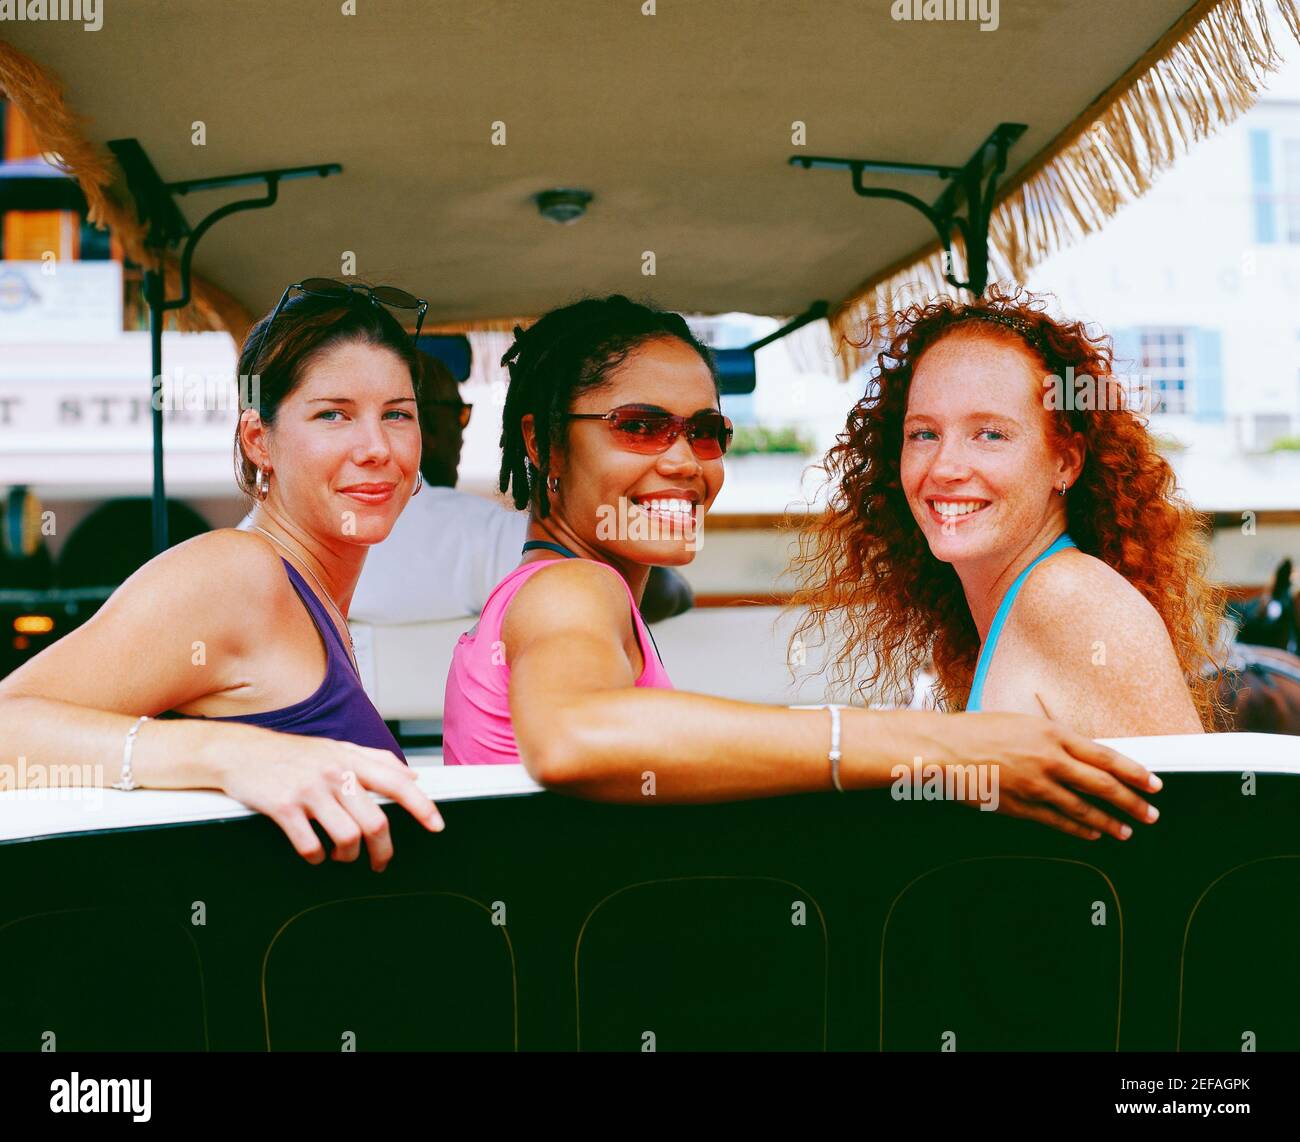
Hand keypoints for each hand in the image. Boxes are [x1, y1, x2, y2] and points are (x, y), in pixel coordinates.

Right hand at [215, 730, 443, 869]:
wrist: (240, 751)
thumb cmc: (292, 753)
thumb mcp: (337, 747)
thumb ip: (376, 760)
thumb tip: (412, 776)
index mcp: (352, 759)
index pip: (398, 784)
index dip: (422, 807)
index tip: (437, 825)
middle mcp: (335, 773)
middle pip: (375, 823)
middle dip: (382, 851)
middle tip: (379, 862)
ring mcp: (309, 790)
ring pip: (347, 838)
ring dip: (348, 856)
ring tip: (342, 855)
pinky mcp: (284, 807)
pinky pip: (310, 845)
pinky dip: (317, 857)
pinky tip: (316, 853)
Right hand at [940, 712, 1160, 839]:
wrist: (944, 749)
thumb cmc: (978, 731)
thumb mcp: (1023, 724)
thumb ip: (1055, 740)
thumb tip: (1084, 758)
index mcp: (1052, 734)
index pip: (1106, 756)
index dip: (1134, 772)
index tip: (1154, 784)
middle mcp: (1049, 760)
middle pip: (1102, 786)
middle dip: (1132, 802)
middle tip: (1152, 813)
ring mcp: (1035, 786)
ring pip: (1084, 809)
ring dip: (1111, 822)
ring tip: (1128, 830)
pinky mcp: (1020, 806)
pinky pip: (1057, 822)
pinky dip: (1079, 829)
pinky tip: (1092, 833)